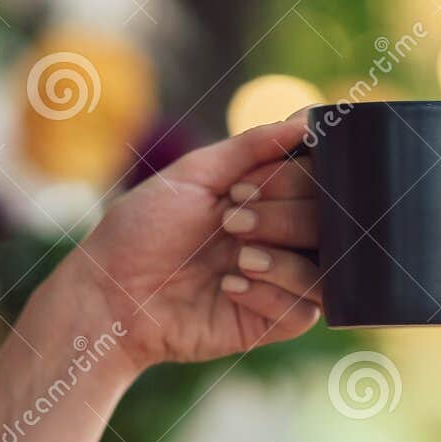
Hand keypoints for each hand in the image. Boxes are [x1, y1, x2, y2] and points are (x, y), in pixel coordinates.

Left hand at [52, 112, 322, 371]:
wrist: (112, 295)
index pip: (317, 178)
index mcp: (268, 195)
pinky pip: (305, 310)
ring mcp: (282, 278)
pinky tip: (228, 289)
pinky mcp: (274, 322)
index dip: (291, 180)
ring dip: (282, 257)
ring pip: (327, 266)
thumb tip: (305, 119)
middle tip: (229, 223)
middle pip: (328, 220)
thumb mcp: (194, 176)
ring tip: (237, 258)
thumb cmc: (143, 231)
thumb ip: (251, 146)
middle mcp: (283, 235)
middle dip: (280, 217)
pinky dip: (270, 294)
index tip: (241, 187)